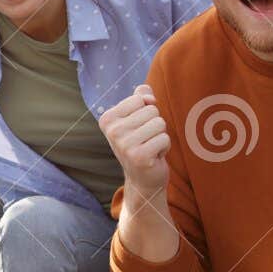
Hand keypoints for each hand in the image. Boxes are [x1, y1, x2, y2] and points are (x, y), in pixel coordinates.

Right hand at [99, 85, 170, 202]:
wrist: (142, 178)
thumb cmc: (140, 144)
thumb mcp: (136, 119)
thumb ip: (140, 99)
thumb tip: (147, 92)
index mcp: (107, 119)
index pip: (140, 99)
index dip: (146, 112)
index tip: (139, 128)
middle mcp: (113, 131)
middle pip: (152, 111)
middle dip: (155, 125)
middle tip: (146, 140)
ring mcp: (125, 145)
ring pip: (160, 123)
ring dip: (160, 136)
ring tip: (150, 147)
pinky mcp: (140, 156)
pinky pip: (165, 138)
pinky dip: (164, 147)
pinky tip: (154, 157)